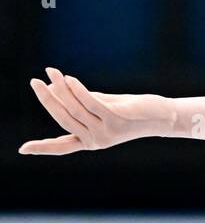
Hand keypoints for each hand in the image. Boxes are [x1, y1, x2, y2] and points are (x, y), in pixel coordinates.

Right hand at [19, 67, 176, 154]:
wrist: (163, 116)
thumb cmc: (133, 111)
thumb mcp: (105, 108)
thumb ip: (83, 102)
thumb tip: (58, 88)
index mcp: (90, 142)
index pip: (62, 147)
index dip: (42, 148)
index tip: (22, 150)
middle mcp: (95, 140)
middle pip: (63, 118)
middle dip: (46, 99)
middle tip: (34, 82)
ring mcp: (105, 130)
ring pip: (74, 108)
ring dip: (61, 88)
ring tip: (51, 72)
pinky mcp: (115, 118)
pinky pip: (90, 101)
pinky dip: (77, 89)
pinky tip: (69, 78)